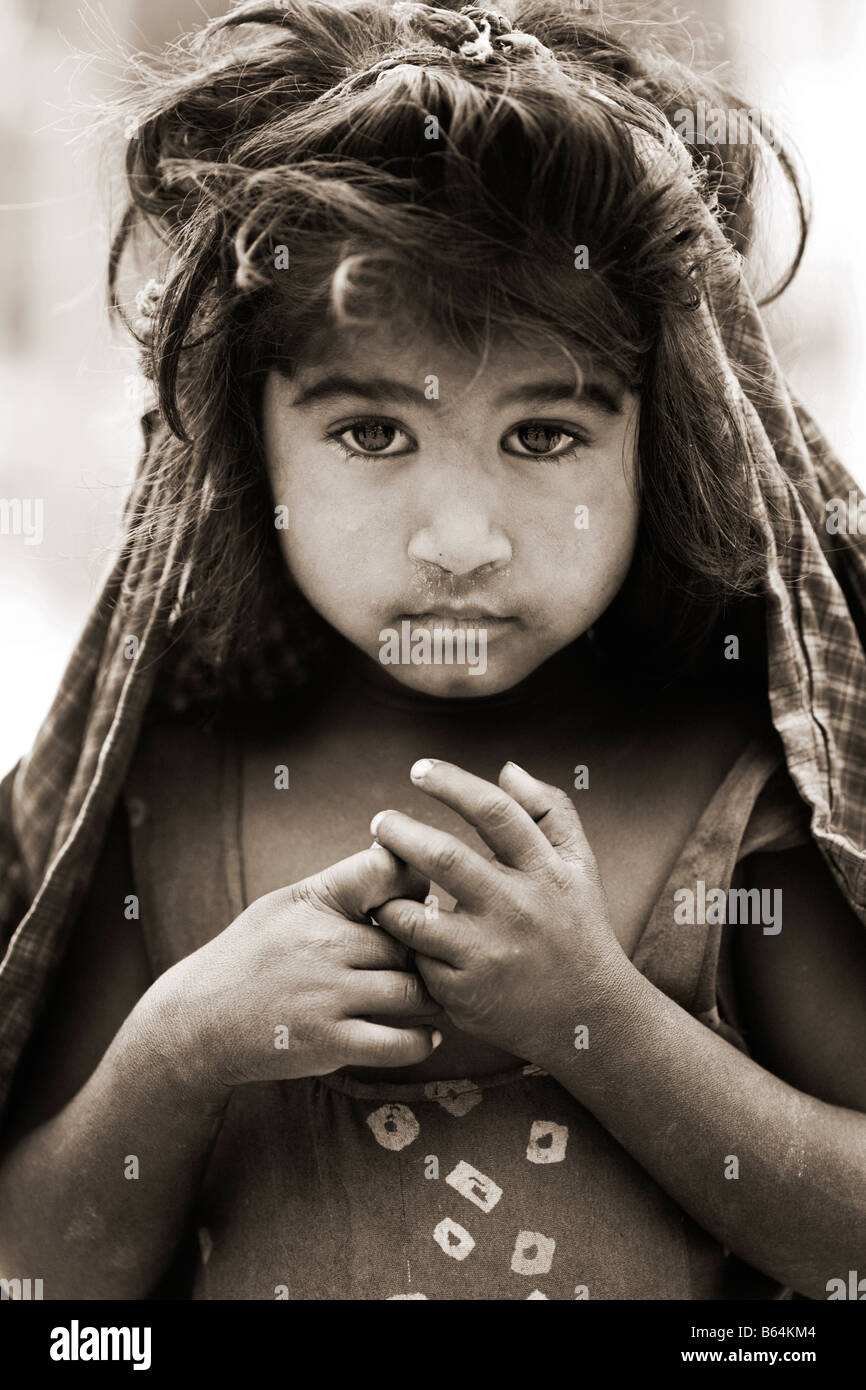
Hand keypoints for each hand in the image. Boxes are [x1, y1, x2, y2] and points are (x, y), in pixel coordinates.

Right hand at [150, 845, 441, 1091]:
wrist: (199, 1021)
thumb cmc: (253, 955)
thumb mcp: (288, 903)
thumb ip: (345, 884)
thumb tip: (405, 858)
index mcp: (316, 901)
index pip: (386, 872)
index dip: (416, 883)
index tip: (424, 901)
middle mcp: (325, 944)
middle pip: (410, 940)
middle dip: (427, 951)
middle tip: (440, 959)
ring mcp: (328, 995)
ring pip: (413, 990)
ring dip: (429, 995)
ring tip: (434, 994)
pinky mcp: (330, 1043)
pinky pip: (398, 1042)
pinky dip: (422, 1040)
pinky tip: (427, 1033)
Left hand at [371, 759, 631, 1066]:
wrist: (588, 1016)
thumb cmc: (577, 928)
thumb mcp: (579, 865)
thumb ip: (549, 810)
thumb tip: (507, 768)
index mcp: (544, 871)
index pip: (495, 813)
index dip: (452, 784)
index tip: (419, 769)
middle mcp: (516, 909)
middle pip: (444, 858)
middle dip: (400, 833)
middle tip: (379, 822)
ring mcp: (488, 953)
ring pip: (413, 917)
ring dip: (388, 896)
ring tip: (378, 883)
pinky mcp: (465, 992)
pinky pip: (415, 960)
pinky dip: (402, 943)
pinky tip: (396, 932)